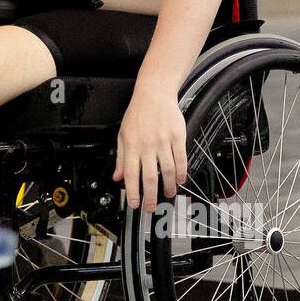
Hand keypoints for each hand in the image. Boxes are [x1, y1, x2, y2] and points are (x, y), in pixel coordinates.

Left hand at [113, 86, 188, 211]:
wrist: (154, 93)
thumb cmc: (138, 113)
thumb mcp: (123, 135)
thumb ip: (121, 158)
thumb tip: (117, 177)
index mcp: (132, 146)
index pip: (131, 175)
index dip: (133, 193)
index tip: (135, 204)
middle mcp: (147, 145)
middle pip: (150, 177)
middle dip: (151, 196)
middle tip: (152, 207)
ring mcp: (164, 141)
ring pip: (167, 170)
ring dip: (168, 186)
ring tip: (168, 194)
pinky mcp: (178, 136)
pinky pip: (181, 159)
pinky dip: (182, 172)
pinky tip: (180, 180)